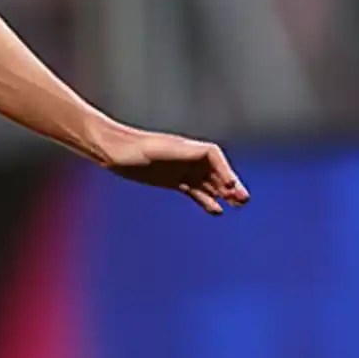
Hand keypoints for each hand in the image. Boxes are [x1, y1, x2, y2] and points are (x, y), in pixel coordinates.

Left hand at [103, 130, 250, 214]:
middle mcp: (188, 158)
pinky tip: (217, 210)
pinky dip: (206, 200)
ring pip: (208, 183)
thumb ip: (183, 152)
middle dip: (229, 184)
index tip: (231, 184)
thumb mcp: (161, 150)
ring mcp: (181, 170)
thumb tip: (206, 153)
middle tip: (244, 200)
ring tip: (238, 205)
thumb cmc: (135, 147)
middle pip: (215, 171)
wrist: (114, 151)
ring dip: (223, 193)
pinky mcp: (173, 181)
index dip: (225, 169)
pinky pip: (195, 191)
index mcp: (187, 147)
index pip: (214, 155)